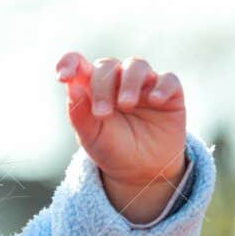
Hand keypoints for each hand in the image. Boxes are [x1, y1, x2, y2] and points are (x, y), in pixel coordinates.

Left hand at [55, 52, 187, 223]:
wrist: (142, 172)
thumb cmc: (112, 150)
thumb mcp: (91, 138)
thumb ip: (79, 114)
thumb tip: (71, 86)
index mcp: (93, 89)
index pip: (79, 65)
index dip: (70, 63)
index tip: (64, 76)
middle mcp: (118, 81)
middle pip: (108, 66)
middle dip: (102, 86)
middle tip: (102, 113)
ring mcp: (144, 85)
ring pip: (137, 65)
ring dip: (130, 81)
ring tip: (126, 104)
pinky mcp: (169, 94)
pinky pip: (168, 80)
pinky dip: (161, 87)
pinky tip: (155, 100)